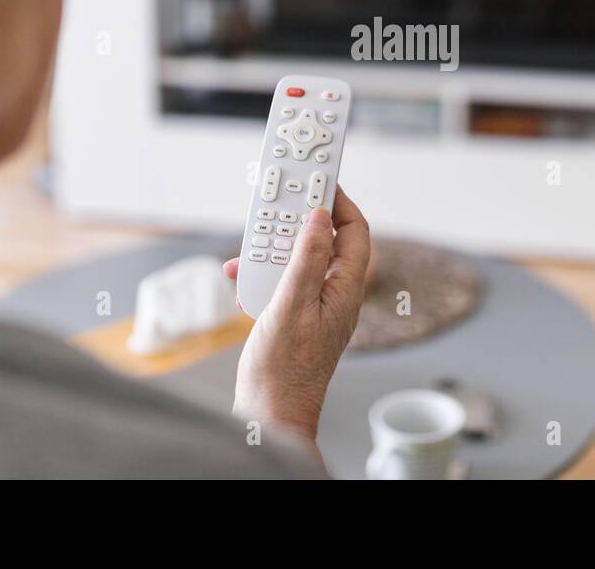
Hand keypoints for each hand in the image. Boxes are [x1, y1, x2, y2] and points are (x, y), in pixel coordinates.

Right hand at [222, 186, 370, 446]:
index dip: (339, 202)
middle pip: (324, 240)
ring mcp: (316, 306)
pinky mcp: (295, 316)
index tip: (317, 179)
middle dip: (298, 220)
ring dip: (273, 247)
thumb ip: (307, 260)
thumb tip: (320, 218)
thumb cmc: (283, 371)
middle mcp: (335, 295)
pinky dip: (262, 272)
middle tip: (277, 201)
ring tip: (251, 245)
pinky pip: (282, 281)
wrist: (269, 416)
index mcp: (345, 290)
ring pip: (299, 258)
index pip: (354, 232)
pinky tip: (240, 275)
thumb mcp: (292, 306)